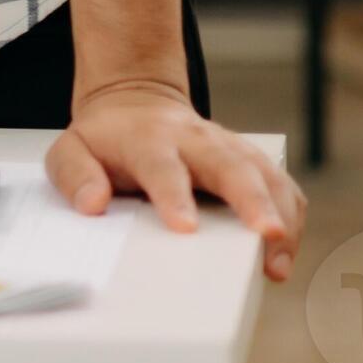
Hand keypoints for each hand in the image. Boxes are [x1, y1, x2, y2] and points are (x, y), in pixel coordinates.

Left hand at [47, 79, 305, 281]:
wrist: (136, 102)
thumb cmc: (107, 138)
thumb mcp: (72, 149)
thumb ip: (75, 175)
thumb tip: (92, 204)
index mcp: (149, 138)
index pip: (163, 166)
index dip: (174, 195)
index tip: (184, 227)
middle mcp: (196, 140)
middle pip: (231, 165)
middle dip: (253, 200)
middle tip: (267, 234)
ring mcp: (228, 148)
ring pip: (266, 174)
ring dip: (280, 214)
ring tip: (279, 259)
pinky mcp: (250, 161)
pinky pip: (281, 184)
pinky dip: (291, 213)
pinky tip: (288, 245)